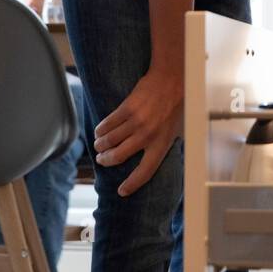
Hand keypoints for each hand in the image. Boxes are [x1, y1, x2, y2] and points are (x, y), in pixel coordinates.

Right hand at [92, 66, 182, 197]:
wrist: (171, 80)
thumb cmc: (173, 106)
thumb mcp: (172, 131)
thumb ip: (159, 145)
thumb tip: (147, 160)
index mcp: (161, 145)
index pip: (145, 172)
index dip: (132, 184)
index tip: (122, 191)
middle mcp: (148, 136)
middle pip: (119, 156)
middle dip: (107, 160)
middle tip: (102, 159)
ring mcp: (137, 122)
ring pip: (110, 140)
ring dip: (100, 145)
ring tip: (98, 145)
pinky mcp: (127, 109)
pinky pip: (108, 124)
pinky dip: (100, 129)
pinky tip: (99, 131)